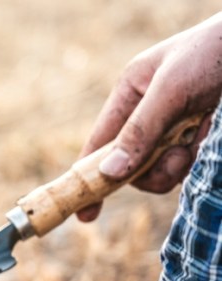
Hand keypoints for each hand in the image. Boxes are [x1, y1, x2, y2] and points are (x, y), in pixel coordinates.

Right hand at [77, 13, 221, 221]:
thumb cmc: (214, 52)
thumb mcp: (172, 88)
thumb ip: (140, 130)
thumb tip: (109, 172)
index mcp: (131, 95)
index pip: (100, 142)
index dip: (88, 177)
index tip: (85, 215)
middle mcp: (148, 115)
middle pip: (131, 165)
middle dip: (152, 168)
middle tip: (178, 156)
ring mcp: (175, 130)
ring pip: (160, 170)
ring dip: (179, 164)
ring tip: (200, 138)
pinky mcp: (198, 139)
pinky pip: (187, 167)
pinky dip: (198, 158)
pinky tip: (211, 135)